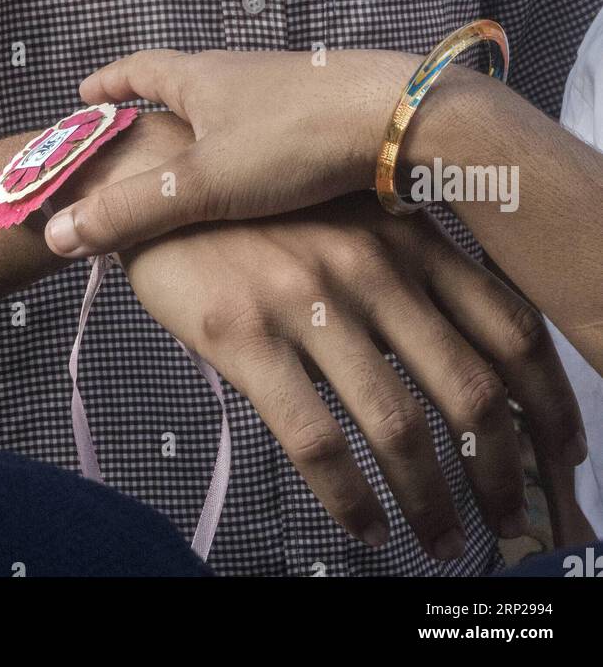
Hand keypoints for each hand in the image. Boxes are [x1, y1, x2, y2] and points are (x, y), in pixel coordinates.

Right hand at [44, 47, 415, 256]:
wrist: (401, 120)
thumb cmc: (294, 143)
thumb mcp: (200, 185)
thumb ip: (129, 211)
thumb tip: (55, 232)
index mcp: (203, 79)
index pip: (141, 70)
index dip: (110, 84)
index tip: (86, 93)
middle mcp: (244, 74)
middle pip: (188, 83)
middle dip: (159, 105)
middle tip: (138, 126)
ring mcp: (290, 90)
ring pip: (237, 106)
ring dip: (212, 127)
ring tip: (199, 160)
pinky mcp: (330, 114)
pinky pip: (277, 128)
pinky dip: (258, 148)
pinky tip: (270, 181)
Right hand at [121, 193, 585, 557]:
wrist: (159, 178)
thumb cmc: (262, 210)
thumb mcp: (351, 225)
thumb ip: (410, 280)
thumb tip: (469, 367)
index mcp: (407, 241)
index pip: (511, 328)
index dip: (547, 404)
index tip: (561, 459)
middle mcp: (372, 267)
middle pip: (469, 389)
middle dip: (502, 472)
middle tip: (510, 522)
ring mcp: (310, 300)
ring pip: (398, 425)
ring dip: (430, 501)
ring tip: (441, 541)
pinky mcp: (246, 333)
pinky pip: (315, 438)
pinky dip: (351, 498)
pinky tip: (365, 525)